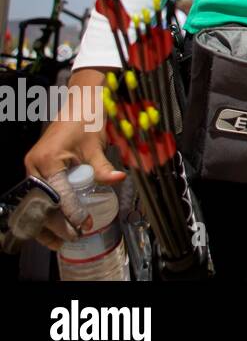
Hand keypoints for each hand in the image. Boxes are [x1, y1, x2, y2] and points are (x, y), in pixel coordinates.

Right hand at [23, 67, 125, 249]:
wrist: (80, 100)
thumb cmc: (88, 119)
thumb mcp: (96, 145)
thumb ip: (103, 166)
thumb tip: (118, 179)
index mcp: (47, 159)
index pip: (58, 194)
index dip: (70, 212)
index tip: (82, 225)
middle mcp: (34, 165)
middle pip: (42, 203)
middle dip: (54, 223)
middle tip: (72, 237)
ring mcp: (33, 167)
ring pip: (36, 201)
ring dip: (46, 221)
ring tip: (60, 240)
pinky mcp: (38, 168)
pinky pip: (40, 193)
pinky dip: (47, 209)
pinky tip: (56, 224)